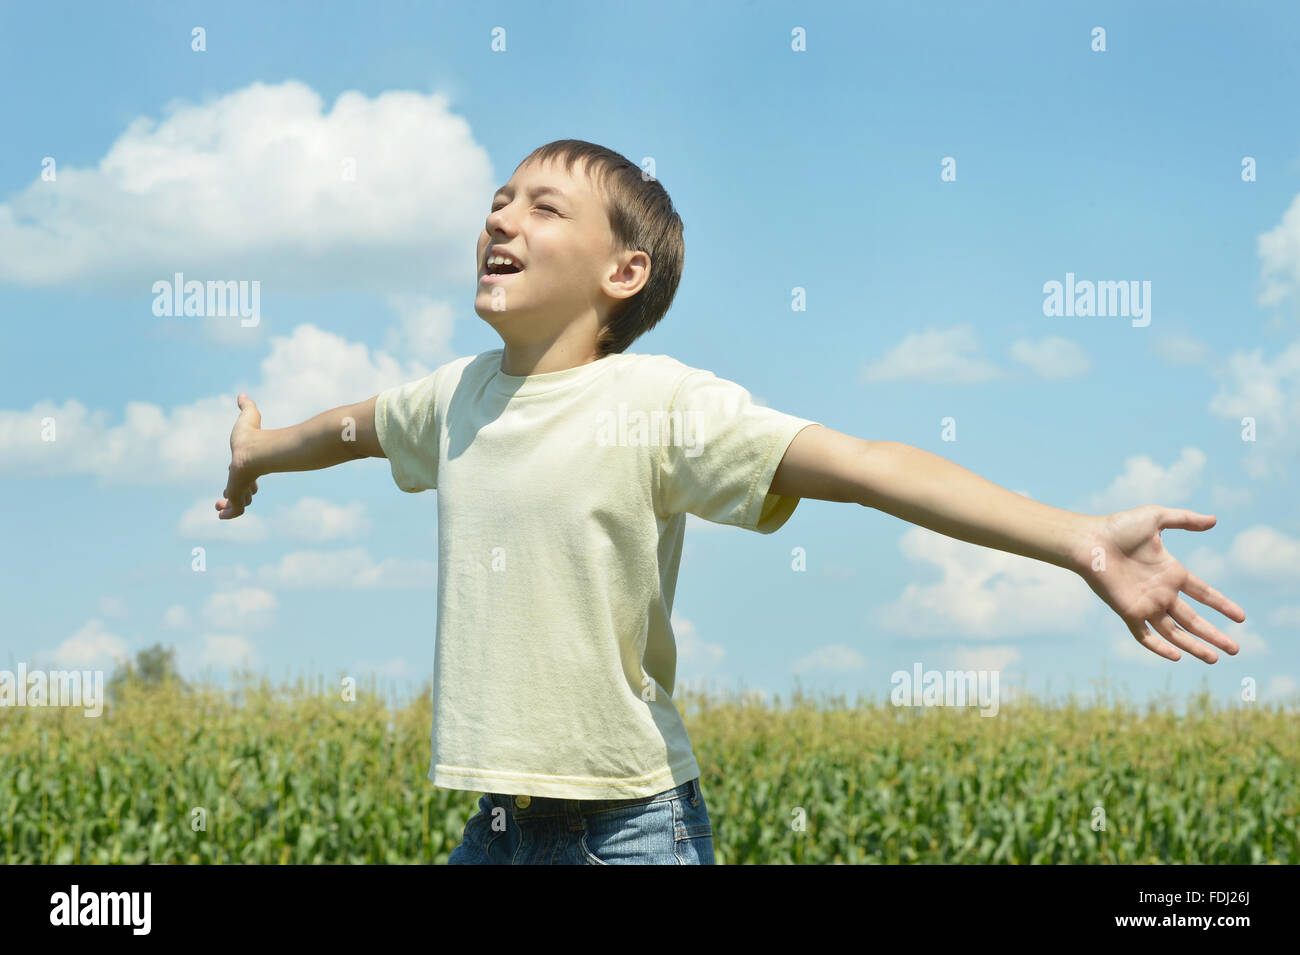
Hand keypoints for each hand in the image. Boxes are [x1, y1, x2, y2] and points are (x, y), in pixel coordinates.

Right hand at [216, 393, 261, 519]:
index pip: (247, 473)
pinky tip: (221, 514)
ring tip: (219, 505)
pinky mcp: (239, 496)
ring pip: (239, 502)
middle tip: (225, 496)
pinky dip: (229, 514)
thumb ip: (247, 406)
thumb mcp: (248, 417)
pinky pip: (235, 510)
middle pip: (244, 489)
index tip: (234, 473)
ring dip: (229, 505)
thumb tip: (243, 394)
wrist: (256, 451)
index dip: (242, 475)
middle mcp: (247, 477)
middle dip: (236, 492)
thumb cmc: (251, 436)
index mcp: (249, 462)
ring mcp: (243, 487)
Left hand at [1078, 505, 1245, 661]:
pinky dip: (1159, 648)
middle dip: (1215, 634)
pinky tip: (1177, 656)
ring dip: (1195, 646)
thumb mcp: (1156, 518)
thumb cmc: (1117, 527)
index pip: (1203, 594)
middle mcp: (1162, 592)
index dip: (1222, 605)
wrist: (1088, 541)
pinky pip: (1145, 636)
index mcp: (1172, 572)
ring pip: (1175, 632)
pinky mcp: (1128, 612)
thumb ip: (1184, 520)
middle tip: (1236, 650)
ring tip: (1215, 658)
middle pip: (1194, 619)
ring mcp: (1146, 604)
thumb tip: (1214, 520)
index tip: (1241, 618)